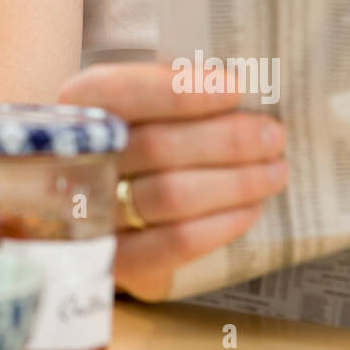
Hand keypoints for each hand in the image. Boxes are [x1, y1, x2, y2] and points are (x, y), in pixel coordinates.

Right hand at [56, 62, 287, 301]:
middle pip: (156, 146)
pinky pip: (174, 243)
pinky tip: (250, 209)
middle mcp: (75, 160)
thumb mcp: (137, 106)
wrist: (100, 205)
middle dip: (226, 140)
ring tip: (274, 170)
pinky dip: (220, 224)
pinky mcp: (116, 260)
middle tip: (273, 136)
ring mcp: (91, 215)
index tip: (234, 88)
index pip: (118, 92)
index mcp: (77, 107)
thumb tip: (234, 89)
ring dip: (235, 182)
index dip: (177, 91)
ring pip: (171, 195)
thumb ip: (170, 91)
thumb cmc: (133, 140)